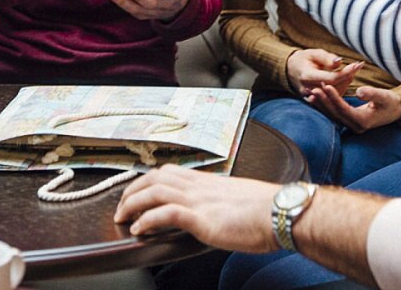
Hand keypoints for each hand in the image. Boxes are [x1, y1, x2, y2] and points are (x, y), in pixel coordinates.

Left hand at [115, 165, 278, 252]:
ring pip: (153, 191)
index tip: (137, 190)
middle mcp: (197, 186)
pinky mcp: (201, 217)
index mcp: (205, 181)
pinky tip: (139, 229)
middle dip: (132, 190)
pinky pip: (165, 213)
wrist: (280, 213)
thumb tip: (212, 212)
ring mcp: (197, 200)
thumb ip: (217, 202)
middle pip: (153, 178)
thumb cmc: (265, 210)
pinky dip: (147, 219)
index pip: (167, 172)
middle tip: (120, 205)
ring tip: (122, 217)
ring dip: (132, 203)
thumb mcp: (234, 199)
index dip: (147, 180)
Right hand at [286, 48, 362, 97]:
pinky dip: (342, 87)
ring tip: (352, 70)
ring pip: (335, 94)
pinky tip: (346, 78)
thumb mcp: (313, 54)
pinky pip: (333, 97)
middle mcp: (308, 89)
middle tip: (357, 66)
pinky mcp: (317, 102)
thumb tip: (339, 62)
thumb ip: (326, 58)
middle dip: (348, 77)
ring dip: (346, 82)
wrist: (291, 70)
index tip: (357, 64)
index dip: (345, 73)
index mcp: (306, 76)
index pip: (331, 79)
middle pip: (335, 88)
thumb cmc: (304, 59)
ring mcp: (312, 97)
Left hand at [307, 83, 400, 132]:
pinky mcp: (348, 120)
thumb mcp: (385, 97)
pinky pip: (333, 114)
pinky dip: (323, 106)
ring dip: (321, 104)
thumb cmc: (390, 102)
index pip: (344, 109)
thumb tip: (359, 92)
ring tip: (309, 92)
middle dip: (324, 101)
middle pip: (335, 113)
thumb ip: (373, 94)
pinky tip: (313, 97)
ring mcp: (351, 125)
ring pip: (332, 115)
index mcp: (364, 121)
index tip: (326, 85)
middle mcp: (356, 126)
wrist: (394, 110)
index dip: (334, 98)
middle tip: (313, 88)